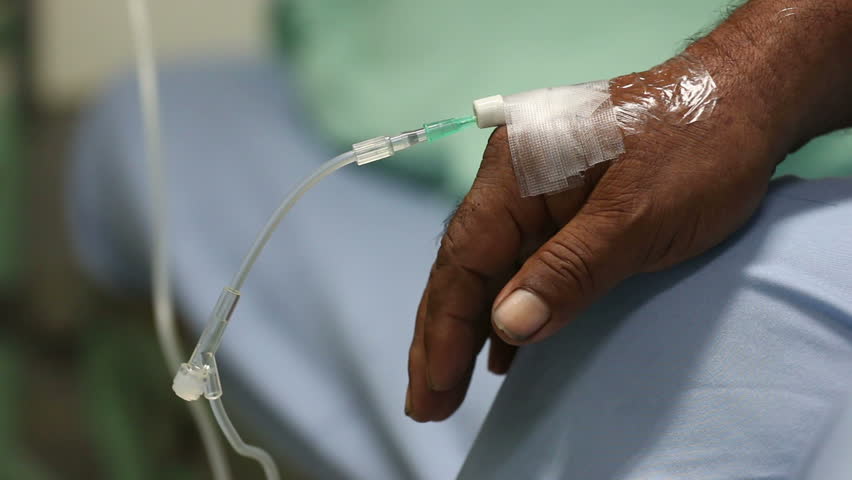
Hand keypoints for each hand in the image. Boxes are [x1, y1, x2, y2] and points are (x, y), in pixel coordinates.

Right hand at [405, 0, 851, 421]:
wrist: (743, 98)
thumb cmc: (699, 148)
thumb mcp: (639, 216)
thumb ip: (570, 270)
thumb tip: (507, 328)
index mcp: (517, 171)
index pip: (465, 259)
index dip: (446, 327)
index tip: (434, 387)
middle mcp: (513, 180)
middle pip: (463, 267)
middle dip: (441, 336)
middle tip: (424, 403)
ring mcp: (535, 193)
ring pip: (488, 270)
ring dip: (467, 330)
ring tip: (446, 388)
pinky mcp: (561, 208)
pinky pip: (519, 265)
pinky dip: (506, 310)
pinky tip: (500, 350)